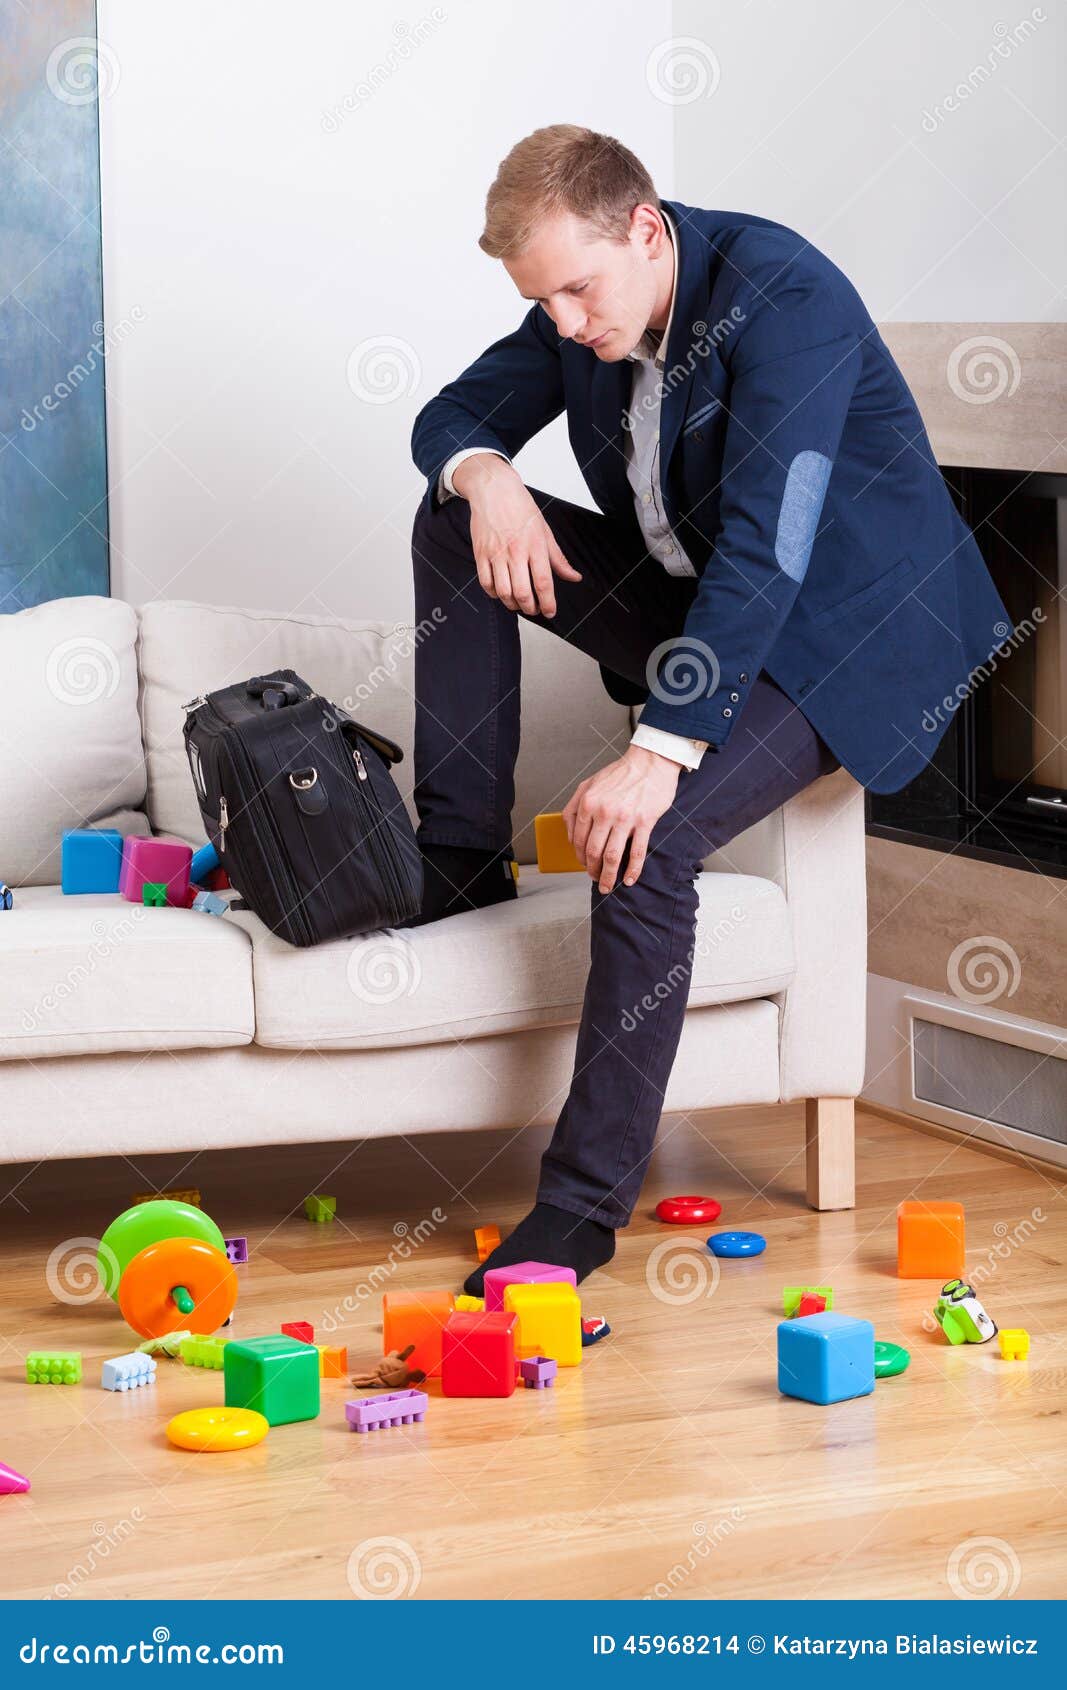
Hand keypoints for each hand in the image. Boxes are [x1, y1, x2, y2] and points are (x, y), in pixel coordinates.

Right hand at [453, 454, 581, 616]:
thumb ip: (558, 558)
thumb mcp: (545, 531)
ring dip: (513, 604)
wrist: (494, 489)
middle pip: (523, 592)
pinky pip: (486, 583)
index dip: (548, 602)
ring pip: (504, 592)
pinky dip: (494, 594)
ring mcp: (496, 554)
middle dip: (530, 608)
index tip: (550, 612)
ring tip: (519, 604)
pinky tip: (502, 593)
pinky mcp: (481, 554)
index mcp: (535, 546)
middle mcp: (515, 552)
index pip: (544, 582)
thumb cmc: (520, 507)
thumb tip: (574, 577)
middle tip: (534, 609)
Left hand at [563, 745, 681, 892]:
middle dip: (592, 870)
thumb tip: (570, 834)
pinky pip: (637, 853)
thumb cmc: (621, 773)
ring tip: (608, 885)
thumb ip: (574, 807)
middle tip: (595, 878)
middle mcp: (604, 812)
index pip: (578, 840)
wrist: (650, 761)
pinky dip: (633, 870)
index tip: (584, 865)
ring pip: (613, 856)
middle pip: (593, 851)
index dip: (580, 858)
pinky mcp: (645, 822)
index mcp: (588, 803)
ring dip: (608, 876)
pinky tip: (629, 880)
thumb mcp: (588, 784)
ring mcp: (625, 818)